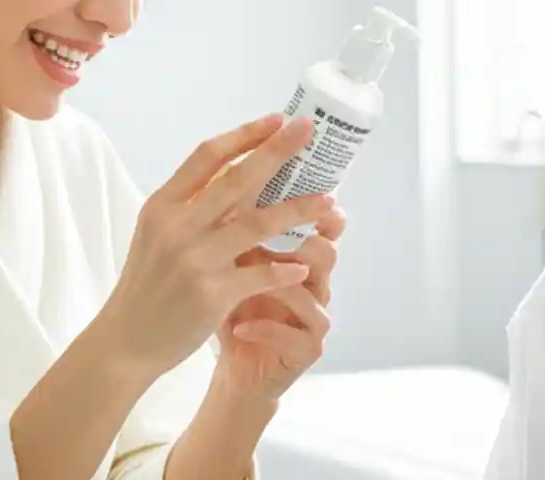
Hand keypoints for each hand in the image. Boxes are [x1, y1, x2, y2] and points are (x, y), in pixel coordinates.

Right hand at [100, 114, 334, 379]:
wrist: (126, 341)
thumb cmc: (149, 284)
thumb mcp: (157, 234)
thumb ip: (191, 205)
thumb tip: (238, 172)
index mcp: (162, 206)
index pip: (206, 156)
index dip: (244, 135)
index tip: (276, 119)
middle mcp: (177, 227)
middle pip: (237, 179)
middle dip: (277, 151)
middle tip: (308, 130)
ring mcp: (194, 261)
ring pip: (257, 224)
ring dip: (298, 210)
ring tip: (329, 202)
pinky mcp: (211, 295)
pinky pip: (260, 274)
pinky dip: (285, 268)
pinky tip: (303, 265)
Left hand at [213, 207, 345, 399]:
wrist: (233, 369)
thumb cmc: (232, 308)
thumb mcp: (229, 262)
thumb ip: (233, 227)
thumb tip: (218, 175)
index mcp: (299, 256)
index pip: (320, 223)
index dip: (312, 205)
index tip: (286, 188)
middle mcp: (314, 283)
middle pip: (326, 252)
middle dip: (301, 239)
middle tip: (271, 233)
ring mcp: (314, 317)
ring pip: (315, 293)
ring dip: (280, 283)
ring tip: (250, 278)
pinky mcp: (306, 350)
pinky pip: (297, 336)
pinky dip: (267, 328)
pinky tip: (239, 325)